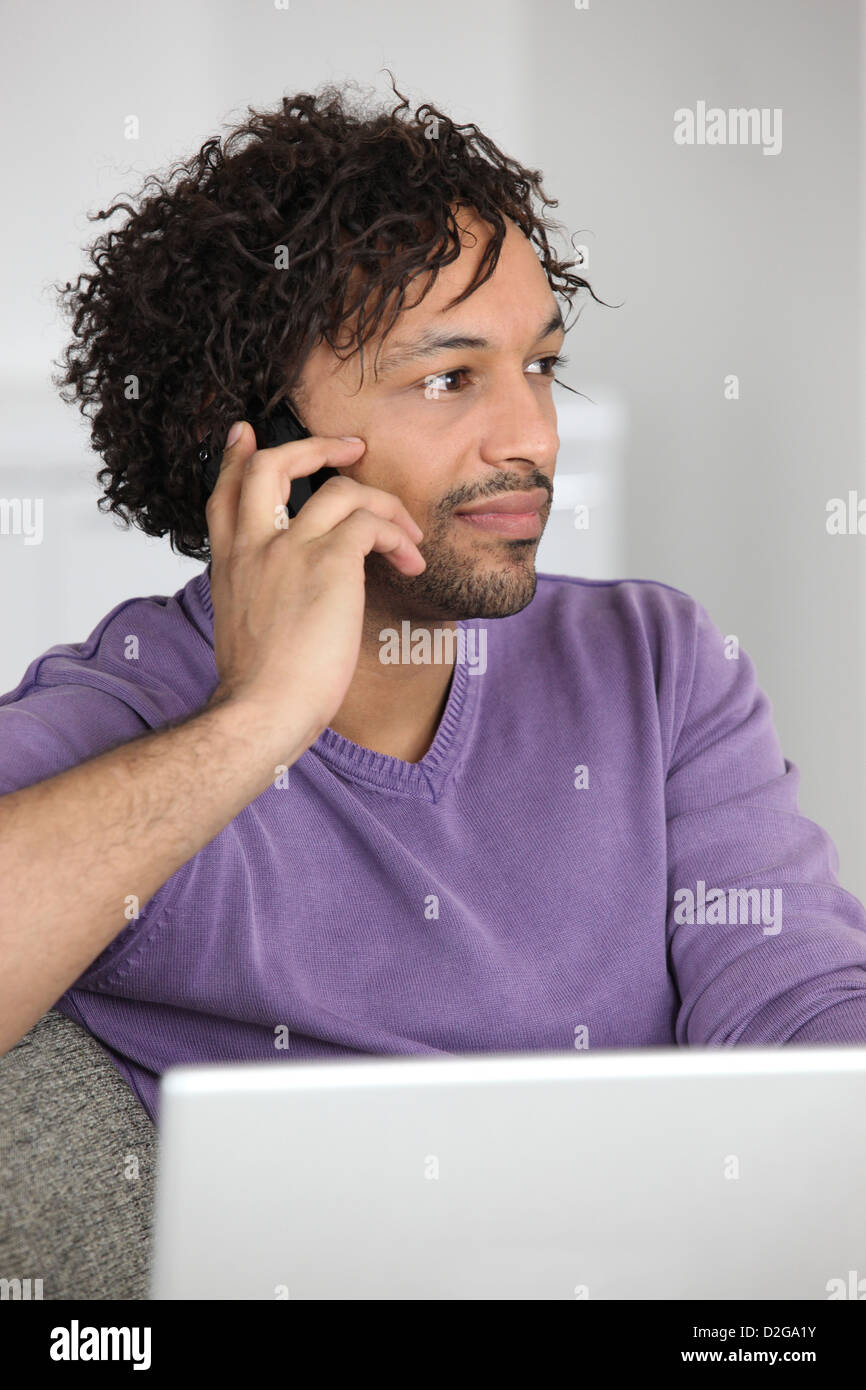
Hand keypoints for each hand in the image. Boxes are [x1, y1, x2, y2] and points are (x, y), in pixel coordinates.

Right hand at [204, 420, 424, 760]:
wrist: (261, 712)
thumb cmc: (259, 690)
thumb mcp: (241, 630)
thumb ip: (254, 599)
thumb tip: (276, 603)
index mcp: (229, 563)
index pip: (223, 492)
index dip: (235, 457)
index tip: (246, 435)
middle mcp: (253, 546)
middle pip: (271, 465)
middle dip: (314, 446)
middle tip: (350, 448)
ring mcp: (289, 549)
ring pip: (340, 489)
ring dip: (383, 502)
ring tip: (408, 532)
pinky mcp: (329, 562)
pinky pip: (372, 523)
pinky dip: (398, 536)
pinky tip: (411, 564)